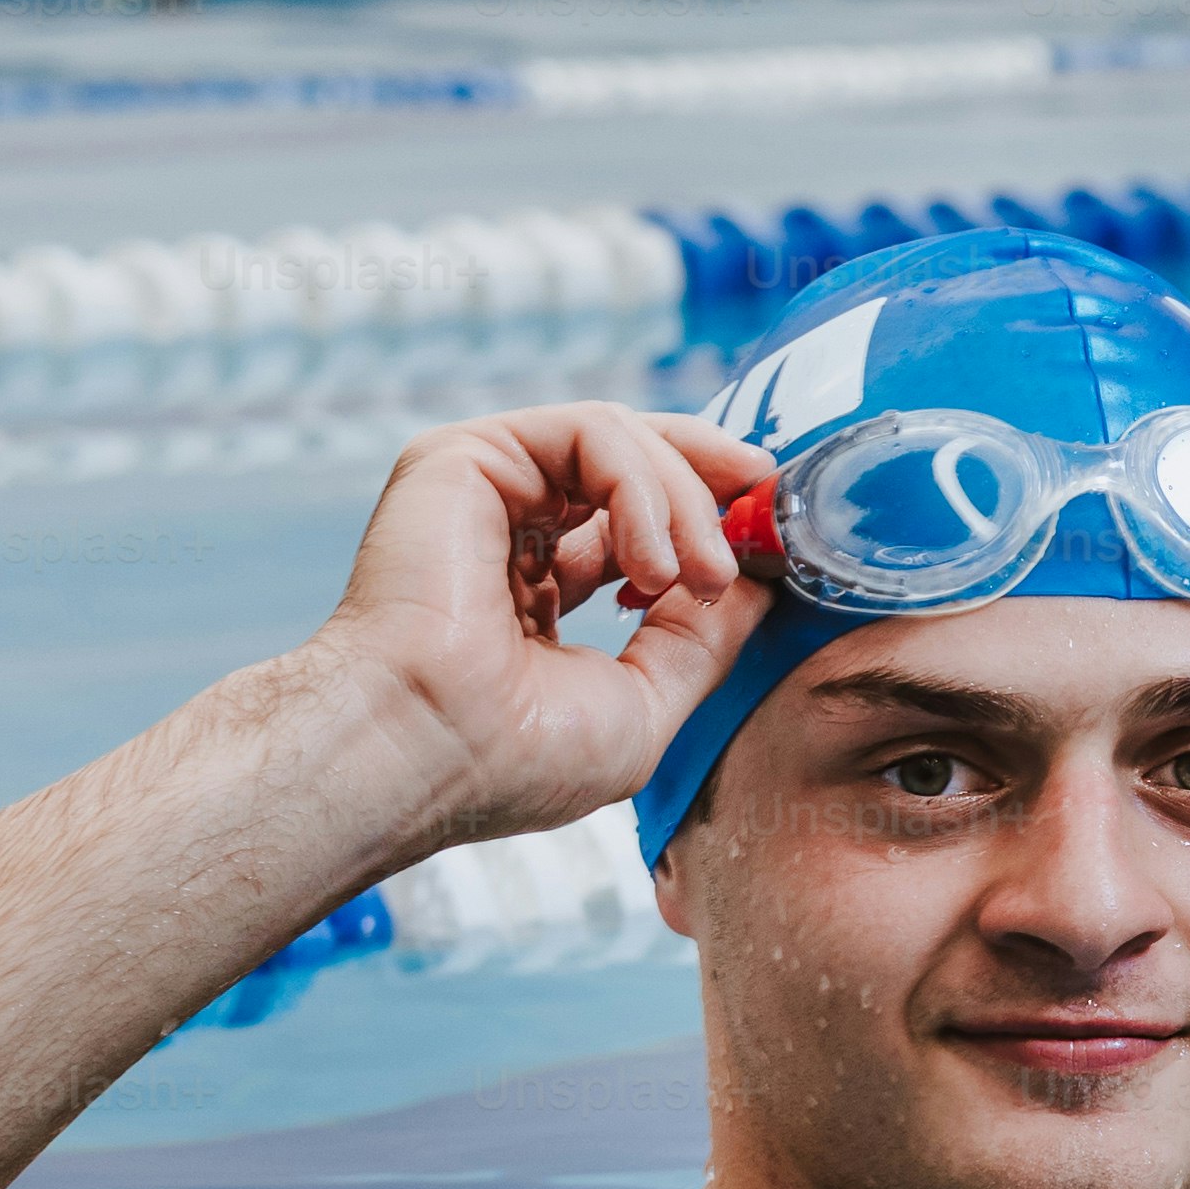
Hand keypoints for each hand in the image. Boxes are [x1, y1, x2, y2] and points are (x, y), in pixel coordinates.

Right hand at [320, 405, 774, 845]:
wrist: (421, 751)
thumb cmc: (509, 758)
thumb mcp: (645, 702)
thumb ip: (701, 638)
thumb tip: (757, 582)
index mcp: (535, 593)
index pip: (634, 523)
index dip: (709, 522)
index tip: (768, 548)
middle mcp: (508, 532)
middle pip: (635, 464)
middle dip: (714, 487)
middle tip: (759, 531)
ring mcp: (486, 491)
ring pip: (621, 441)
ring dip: (685, 503)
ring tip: (693, 579)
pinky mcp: (466, 456)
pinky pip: (591, 431)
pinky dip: (643, 484)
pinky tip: (651, 561)